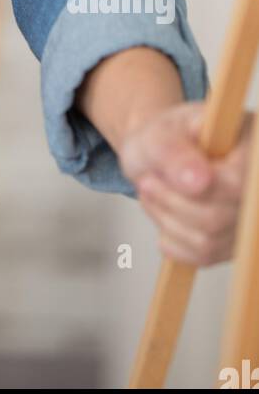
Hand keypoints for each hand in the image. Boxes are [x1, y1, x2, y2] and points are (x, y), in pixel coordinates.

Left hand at [118, 102, 254, 266]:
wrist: (160, 155)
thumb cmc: (161, 140)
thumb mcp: (158, 136)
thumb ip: (175, 154)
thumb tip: (199, 181)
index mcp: (249, 146)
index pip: (236, 184)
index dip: (195, 189)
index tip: (151, 178)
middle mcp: (256, 185)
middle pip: (217, 218)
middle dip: (169, 203)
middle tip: (145, 182)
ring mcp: (249, 218)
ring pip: (207, 241)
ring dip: (166, 220)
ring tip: (152, 193)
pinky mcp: (235, 242)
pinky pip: (203, 257)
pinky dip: (172, 240)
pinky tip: (164, 215)